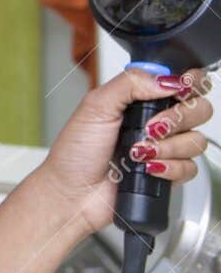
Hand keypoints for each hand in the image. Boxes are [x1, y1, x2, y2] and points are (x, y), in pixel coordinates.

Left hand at [28, 65, 213, 235]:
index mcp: (139, 99)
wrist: (72, 192)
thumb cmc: (75, 152)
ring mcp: (163, 148)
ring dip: (167, 147)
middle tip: (149, 128)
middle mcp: (155, 121)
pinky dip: (169, 168)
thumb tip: (166, 79)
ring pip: (196, 141)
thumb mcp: (95, 106)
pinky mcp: (168, 173)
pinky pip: (191, 168)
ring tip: (138, 152)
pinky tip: (146, 169)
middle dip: (177, 118)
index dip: (189, 84)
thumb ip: (130, 83)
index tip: (180, 90)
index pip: (182, 82)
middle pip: (199, 109)